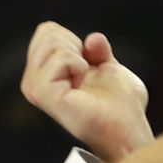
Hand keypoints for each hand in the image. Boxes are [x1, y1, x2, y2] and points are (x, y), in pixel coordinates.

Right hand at [20, 21, 152, 161]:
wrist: (129, 131)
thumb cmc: (122, 107)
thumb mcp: (110, 69)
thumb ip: (98, 51)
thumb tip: (93, 39)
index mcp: (43, 74)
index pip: (47, 31)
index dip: (76, 42)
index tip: (90, 68)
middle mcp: (33, 81)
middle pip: (46, 33)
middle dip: (77, 47)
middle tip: (88, 76)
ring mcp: (35, 88)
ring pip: (52, 41)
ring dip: (79, 58)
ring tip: (85, 83)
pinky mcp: (44, 94)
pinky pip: (62, 57)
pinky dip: (80, 66)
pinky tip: (82, 87)